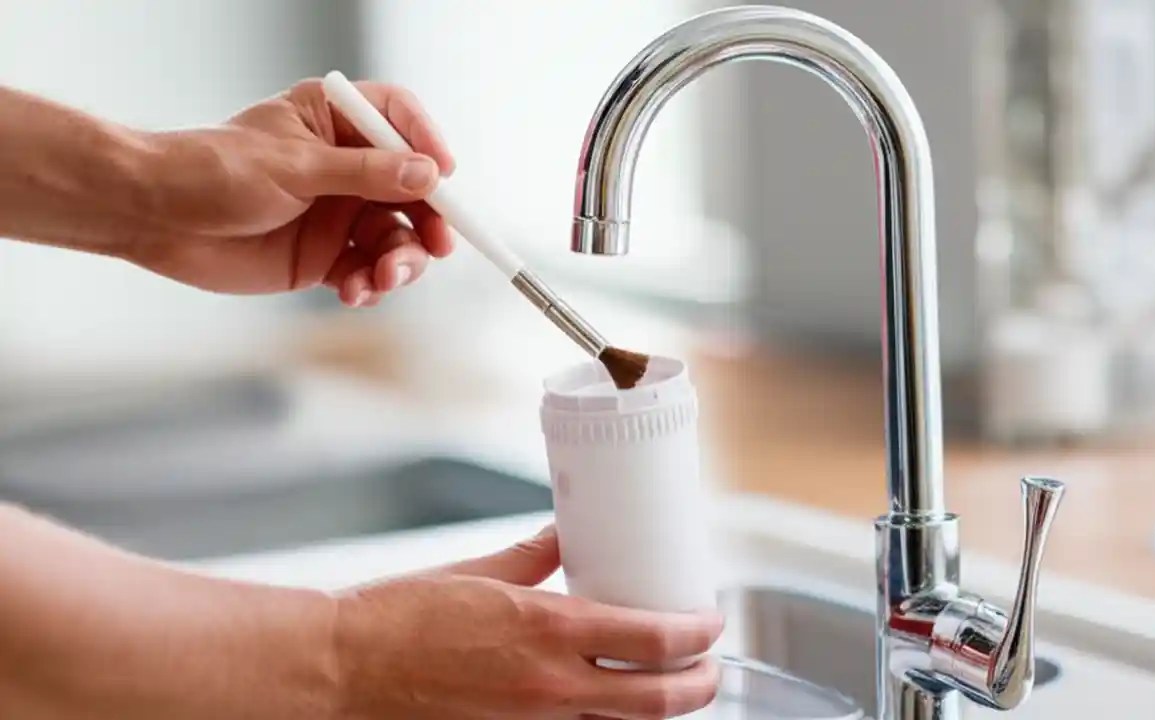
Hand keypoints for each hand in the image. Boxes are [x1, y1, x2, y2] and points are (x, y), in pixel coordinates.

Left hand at [130, 78, 455, 304]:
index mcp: (334, 122)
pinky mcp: (324, 257)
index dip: (427, 144)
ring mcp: (337, 214)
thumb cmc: (212, 172)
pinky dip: (370, 286)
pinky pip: (368, 272)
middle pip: (411, 190)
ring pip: (396, 238)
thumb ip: (364, 174)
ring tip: (383, 279)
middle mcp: (344, 166)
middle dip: (427, 222)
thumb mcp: (295, 168)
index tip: (444, 176)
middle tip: (436, 248)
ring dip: (400, 262)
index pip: (399, 121)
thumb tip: (427, 175)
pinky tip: (353, 293)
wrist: (156, 220)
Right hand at [333, 526, 722, 718]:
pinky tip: (608, 703)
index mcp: (548, 630)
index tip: (710, 622)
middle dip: (699, 687)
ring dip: (655, 708)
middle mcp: (550, 686)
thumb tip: (564, 534)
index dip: (696, 634)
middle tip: (710, 669)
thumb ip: (532, 556)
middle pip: (656, 701)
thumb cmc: (400, 616)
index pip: (652, 640)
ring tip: (670, 686)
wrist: (343, 669)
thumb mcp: (478, 571)